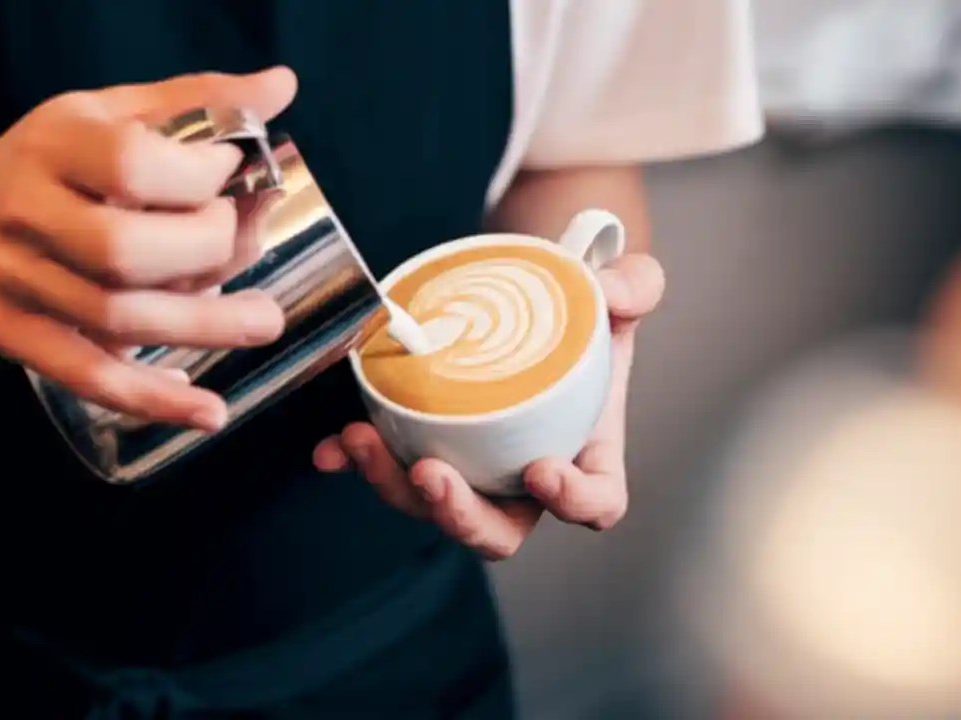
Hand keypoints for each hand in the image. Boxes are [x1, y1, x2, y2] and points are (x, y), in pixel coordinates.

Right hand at [0, 69, 297, 430]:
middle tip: (246, 243)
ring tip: (265, 322)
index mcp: (52, 148)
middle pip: (123, 250)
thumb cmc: (48, 166)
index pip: (130, 165)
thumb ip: (195, 101)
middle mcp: (25, 213)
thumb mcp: (106, 114)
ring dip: (202, 327)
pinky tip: (207, 410)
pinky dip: (151, 398)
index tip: (233, 177)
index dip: (196, 176)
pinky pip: (87, 376)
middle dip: (204, 251)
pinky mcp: (14, 336)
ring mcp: (14, 281)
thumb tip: (281, 88)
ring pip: (114, 318)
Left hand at [314, 253, 664, 558]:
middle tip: (432, 473)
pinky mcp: (424, 446)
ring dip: (393, 485)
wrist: (533, 298)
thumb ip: (633, 288)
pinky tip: (328, 450)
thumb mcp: (622, 293)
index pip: (595, 504)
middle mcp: (524, 476)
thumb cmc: (585, 311)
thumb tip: (611, 289)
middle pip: (498, 530)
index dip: (572, 503)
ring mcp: (472, 467)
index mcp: (586, 454)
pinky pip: (387, 468)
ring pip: (432, 506)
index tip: (541, 470)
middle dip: (460, 516)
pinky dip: (354, 464)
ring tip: (360, 439)